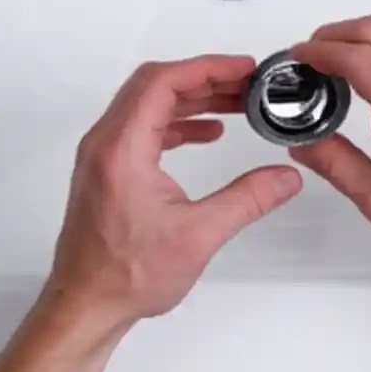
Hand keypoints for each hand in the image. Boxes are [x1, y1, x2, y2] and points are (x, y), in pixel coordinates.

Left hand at [48, 55, 302, 326]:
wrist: (85, 304)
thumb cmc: (125, 275)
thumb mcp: (199, 235)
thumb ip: (247, 199)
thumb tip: (285, 178)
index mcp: (122, 149)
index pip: (164, 82)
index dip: (207, 67)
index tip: (242, 68)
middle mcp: (105, 144)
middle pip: (154, 85)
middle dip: (204, 78)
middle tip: (245, 82)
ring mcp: (102, 156)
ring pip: (147, 104)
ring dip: (191, 99)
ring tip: (234, 104)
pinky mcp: (106, 170)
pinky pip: (142, 127)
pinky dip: (176, 121)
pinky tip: (206, 133)